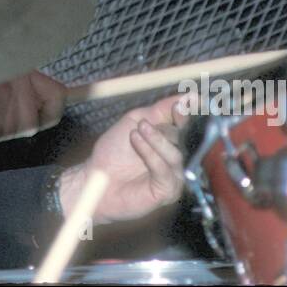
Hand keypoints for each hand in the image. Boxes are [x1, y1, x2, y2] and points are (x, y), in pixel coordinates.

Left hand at [57, 91, 192, 225]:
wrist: (98, 177)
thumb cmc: (114, 151)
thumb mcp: (135, 120)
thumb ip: (161, 110)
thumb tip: (188, 97)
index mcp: (170, 139)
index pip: (187, 124)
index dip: (188, 113)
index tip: (184, 103)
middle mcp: (176, 156)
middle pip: (184, 139)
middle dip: (164, 129)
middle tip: (143, 124)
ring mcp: (175, 175)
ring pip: (175, 154)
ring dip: (156, 139)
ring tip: (137, 131)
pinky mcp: (168, 190)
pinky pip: (165, 170)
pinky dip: (150, 154)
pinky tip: (135, 141)